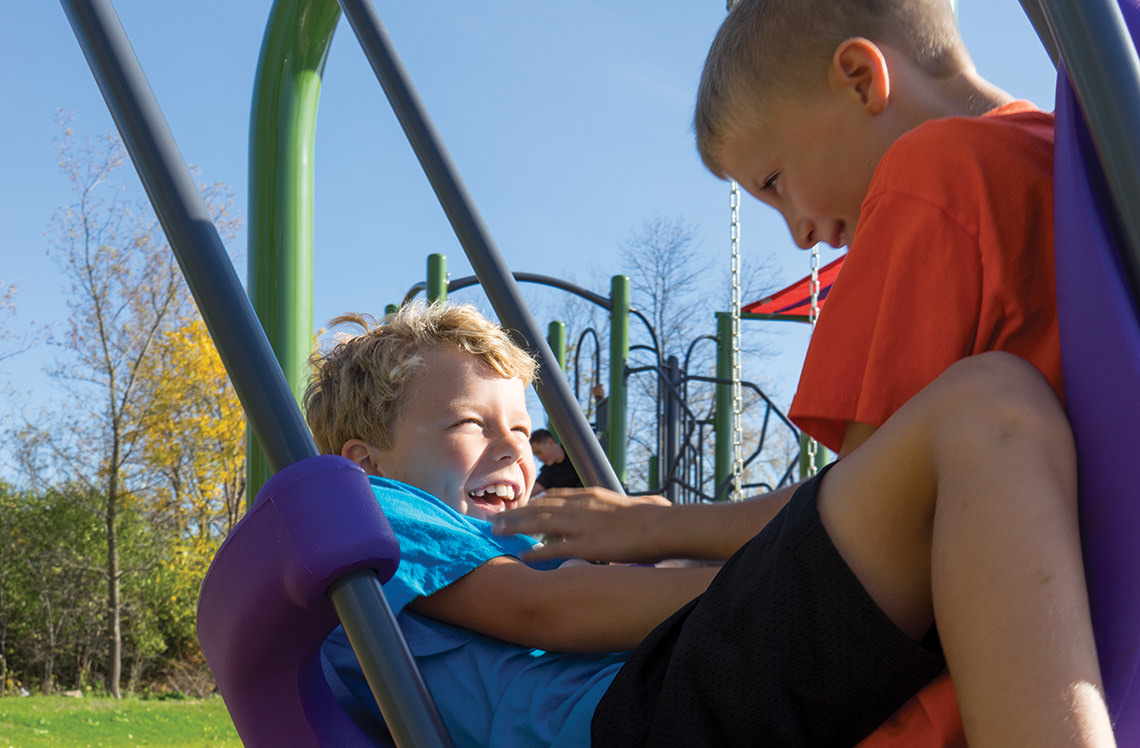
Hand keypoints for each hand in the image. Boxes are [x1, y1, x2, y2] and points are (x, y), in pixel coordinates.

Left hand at [493, 487, 670, 563]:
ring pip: (539, 523)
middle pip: (539, 508)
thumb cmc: (646, 518)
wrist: (658, 525)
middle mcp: (580, 507)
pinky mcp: (586, 545)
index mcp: (588, 496)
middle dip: (515, 512)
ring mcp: (581, 525)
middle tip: (495, 518)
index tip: (518, 507)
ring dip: (516, 526)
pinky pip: (554, 548)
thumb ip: (602, 510)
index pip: (554, 497)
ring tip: (497, 531)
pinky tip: (522, 555)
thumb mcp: (619, 506)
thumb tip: (597, 519)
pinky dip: (536, 551)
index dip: (533, 503)